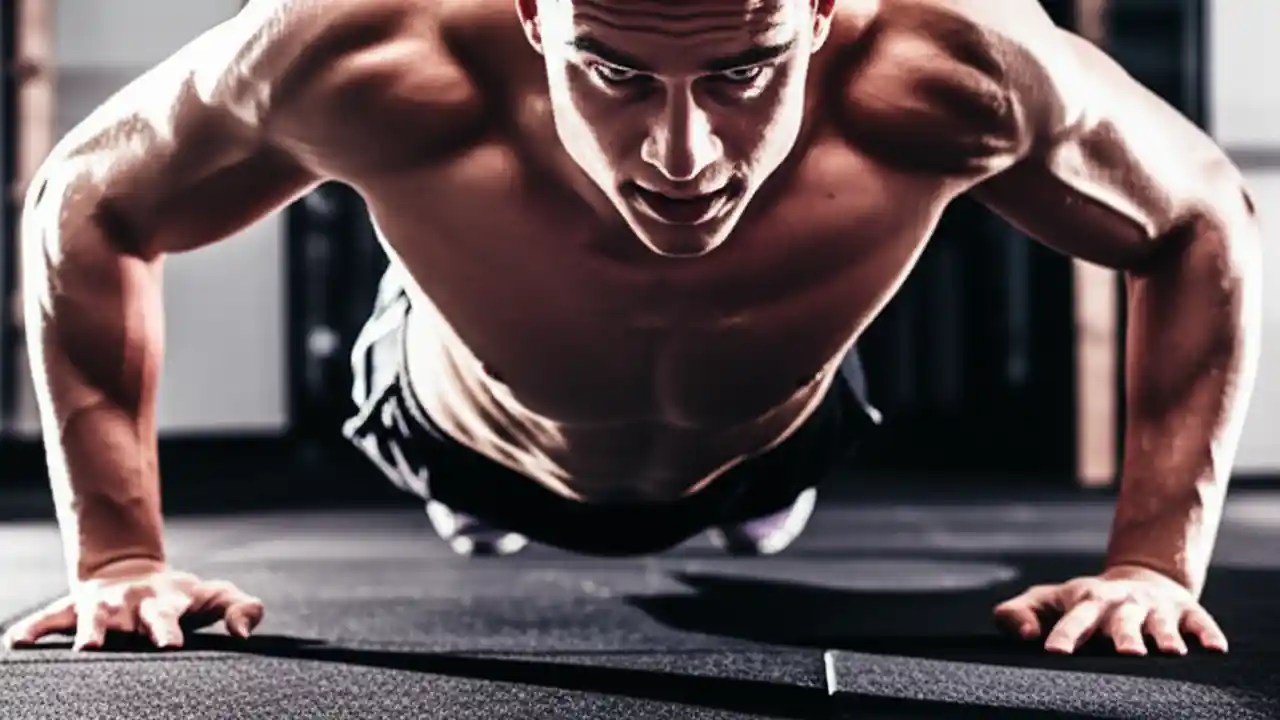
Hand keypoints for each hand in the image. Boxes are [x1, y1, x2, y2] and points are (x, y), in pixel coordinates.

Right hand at [1, 558, 263, 650]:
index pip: (167, 618)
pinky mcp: (75, 607)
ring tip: (79, 649)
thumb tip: (245, 634)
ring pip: (89, 619)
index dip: (168, 631)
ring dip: (83, 632)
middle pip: (125, 618)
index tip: (170, 646)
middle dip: (117, 631)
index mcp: (165, 605)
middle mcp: (131, 605)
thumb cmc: (182, 596)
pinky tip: (16, 642)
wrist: (134, 572)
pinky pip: (51, 617)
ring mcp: (102, 606)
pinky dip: (34, 628)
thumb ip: (241, 608)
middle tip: (107, 648)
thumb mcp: (214, 596)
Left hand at [992, 564, 1227, 655]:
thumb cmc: (1084, 603)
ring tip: (1170, 652)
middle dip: (1124, 635)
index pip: (1073, 619)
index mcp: (1086, 602)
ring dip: (1165, 636)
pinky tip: (1214, 649)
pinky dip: (1207, 634)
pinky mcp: (1187, 612)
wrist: (1141, 580)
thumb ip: (1017, 613)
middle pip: (1121, 621)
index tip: (1054, 652)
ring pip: (1161, 623)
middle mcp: (1122, 604)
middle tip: (1126, 654)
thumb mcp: (1048, 601)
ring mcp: (1156, 607)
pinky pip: (1200, 623)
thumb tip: (1024, 634)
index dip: (1065, 634)